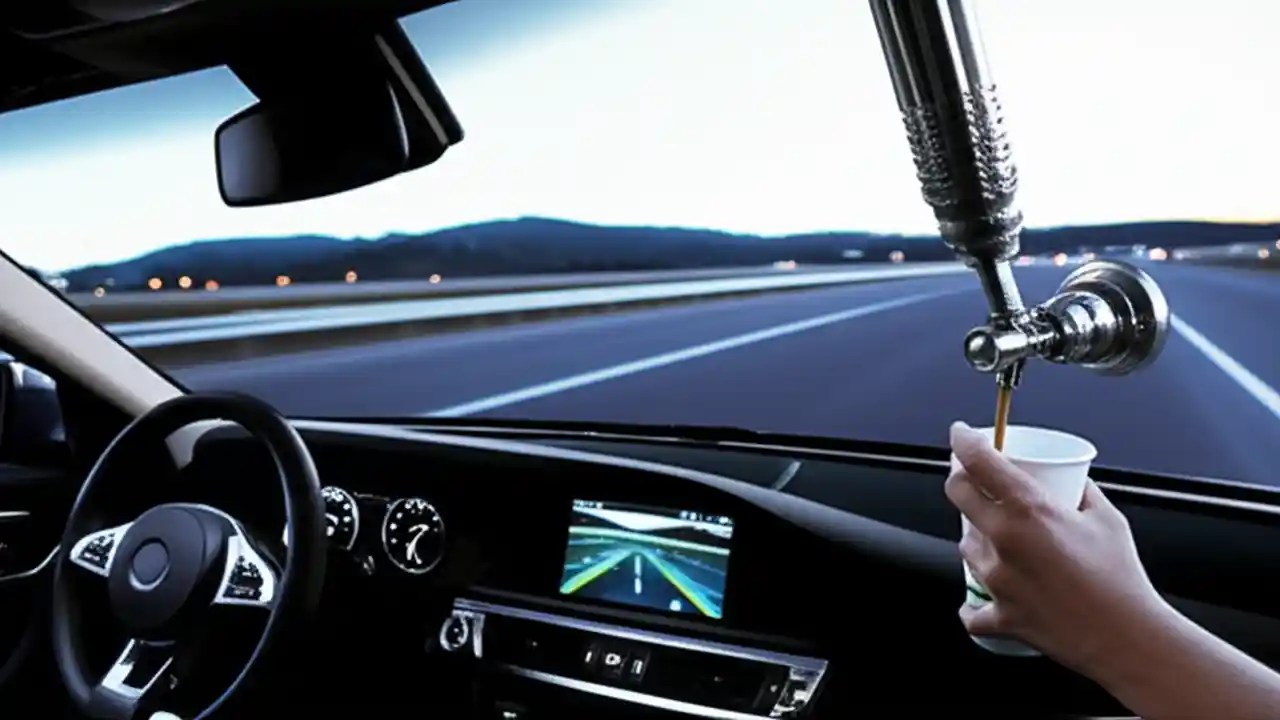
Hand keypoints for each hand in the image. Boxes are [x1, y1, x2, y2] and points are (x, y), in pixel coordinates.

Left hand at [944, 421, 1167, 677]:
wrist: (1129, 638)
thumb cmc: (1122, 579)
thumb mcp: (1106, 518)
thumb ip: (1080, 491)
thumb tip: (1068, 478)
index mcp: (1030, 509)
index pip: (978, 460)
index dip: (963, 440)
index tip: (960, 433)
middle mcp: (1004, 540)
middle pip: (956, 494)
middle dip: (960, 480)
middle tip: (973, 481)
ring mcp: (996, 579)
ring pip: (965, 545)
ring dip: (977, 538)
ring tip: (1005, 543)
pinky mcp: (999, 615)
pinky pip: (972, 608)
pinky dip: (976, 604)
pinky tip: (988, 596)